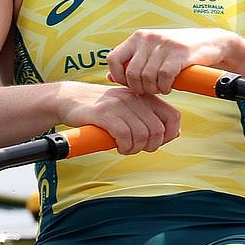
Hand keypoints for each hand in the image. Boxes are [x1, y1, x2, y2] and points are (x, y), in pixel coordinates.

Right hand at [59, 83, 181, 154]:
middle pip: (157, 130)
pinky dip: (124, 146)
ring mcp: (119, 104)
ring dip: (135, 148)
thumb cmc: (102, 107)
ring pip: (142, 134)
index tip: (157, 142)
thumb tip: (175, 133)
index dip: (170, 134)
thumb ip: (150, 117)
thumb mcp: (130, 107)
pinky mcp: (104, 113)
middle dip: (150, 146)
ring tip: (126, 148)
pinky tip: (118, 146)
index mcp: (144, 96)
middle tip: (137, 148)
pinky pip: (124, 135)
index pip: (173, 116)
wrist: (69, 98)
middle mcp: (135, 98)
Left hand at [107, 28, 235, 95]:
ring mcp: (164, 44)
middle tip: (151, 90)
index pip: (113, 59)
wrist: (211, 43)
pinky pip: (164, 77)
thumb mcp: (153, 53)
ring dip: (154, 89)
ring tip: (162, 88)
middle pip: (132, 73)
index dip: (119, 77)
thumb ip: (133, 63)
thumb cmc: (179, 52)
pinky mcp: (179, 52)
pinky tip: (170, 86)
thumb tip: (111, 77)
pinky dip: (166, 86)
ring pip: (147, 77)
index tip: (131, 84)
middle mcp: (148, 38)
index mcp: (138, 37)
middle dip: (140, 88)